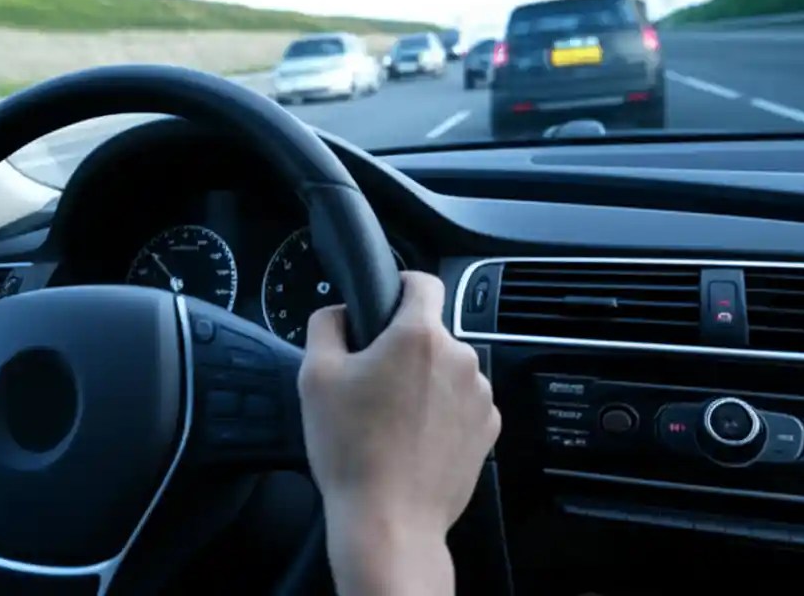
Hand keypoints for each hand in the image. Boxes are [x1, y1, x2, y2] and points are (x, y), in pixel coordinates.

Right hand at [299, 271, 500, 593]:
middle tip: (370, 382)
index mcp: (419, 336)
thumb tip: (341, 313)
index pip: (422, 281)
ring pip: (447, 370)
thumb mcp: (315, 376)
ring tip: (390, 419)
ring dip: (424, 382)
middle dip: (403, 348)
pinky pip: (462, 404)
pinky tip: (412, 439)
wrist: (389, 521)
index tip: (385, 303)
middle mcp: (460, 358)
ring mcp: (480, 396)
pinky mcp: (488, 429)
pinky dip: (441, 413)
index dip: (400, 285)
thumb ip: (326, 325)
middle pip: (431, 333)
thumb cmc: (351, 451)